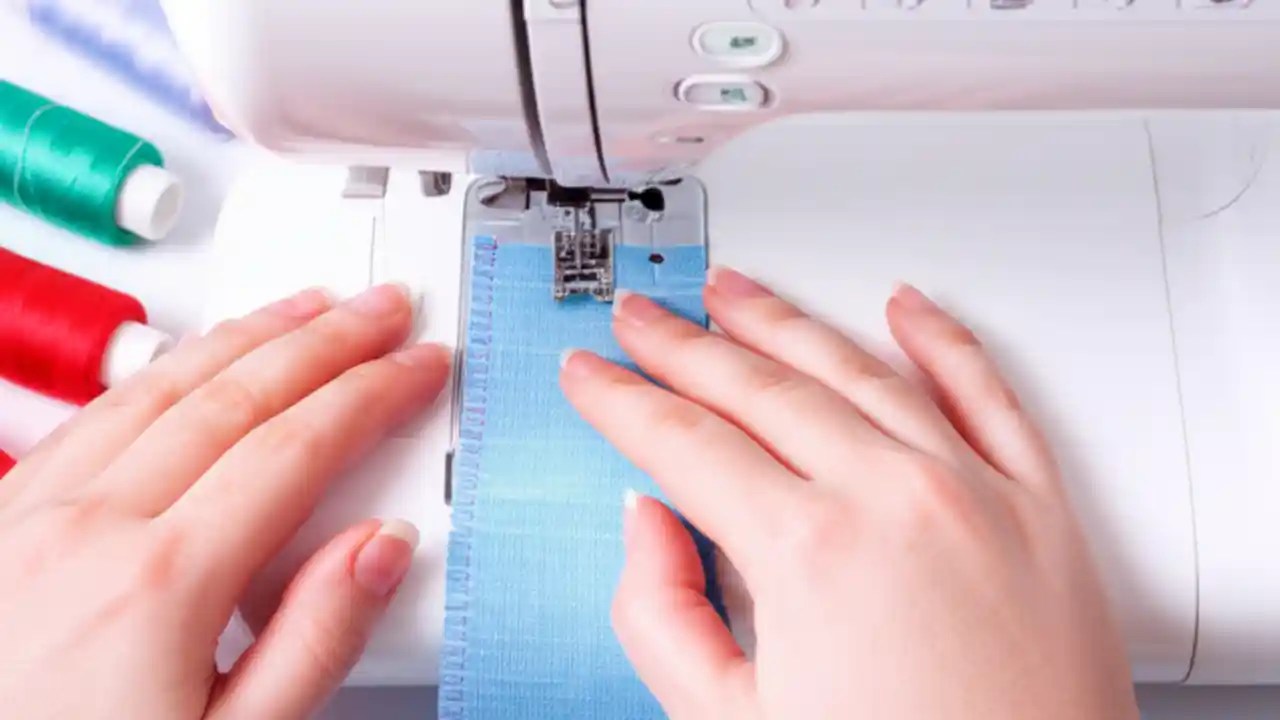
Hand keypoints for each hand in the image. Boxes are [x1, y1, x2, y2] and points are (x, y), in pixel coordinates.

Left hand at [0, 284, 449, 719]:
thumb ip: (316, 642)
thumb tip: (381, 547)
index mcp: (159, 584)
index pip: (296, 448)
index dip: (372, 394)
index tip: (418, 365)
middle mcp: (86, 529)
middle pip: (235, 395)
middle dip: (326, 340)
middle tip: (381, 310)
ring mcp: (29, 516)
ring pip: (161, 386)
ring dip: (248, 335)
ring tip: (307, 308)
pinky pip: (93, 413)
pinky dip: (166, 370)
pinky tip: (195, 361)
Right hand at [560, 269, 1138, 719]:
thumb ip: (662, 617)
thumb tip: (649, 525)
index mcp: (809, 552)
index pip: (684, 440)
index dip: (621, 400)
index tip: (591, 375)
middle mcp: (894, 499)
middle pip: (760, 387)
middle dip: (683, 345)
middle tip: (643, 317)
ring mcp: (976, 493)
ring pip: (860, 367)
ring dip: (785, 321)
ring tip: (734, 293)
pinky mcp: (1042, 510)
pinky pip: (988, 393)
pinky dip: (941, 339)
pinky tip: (905, 306)